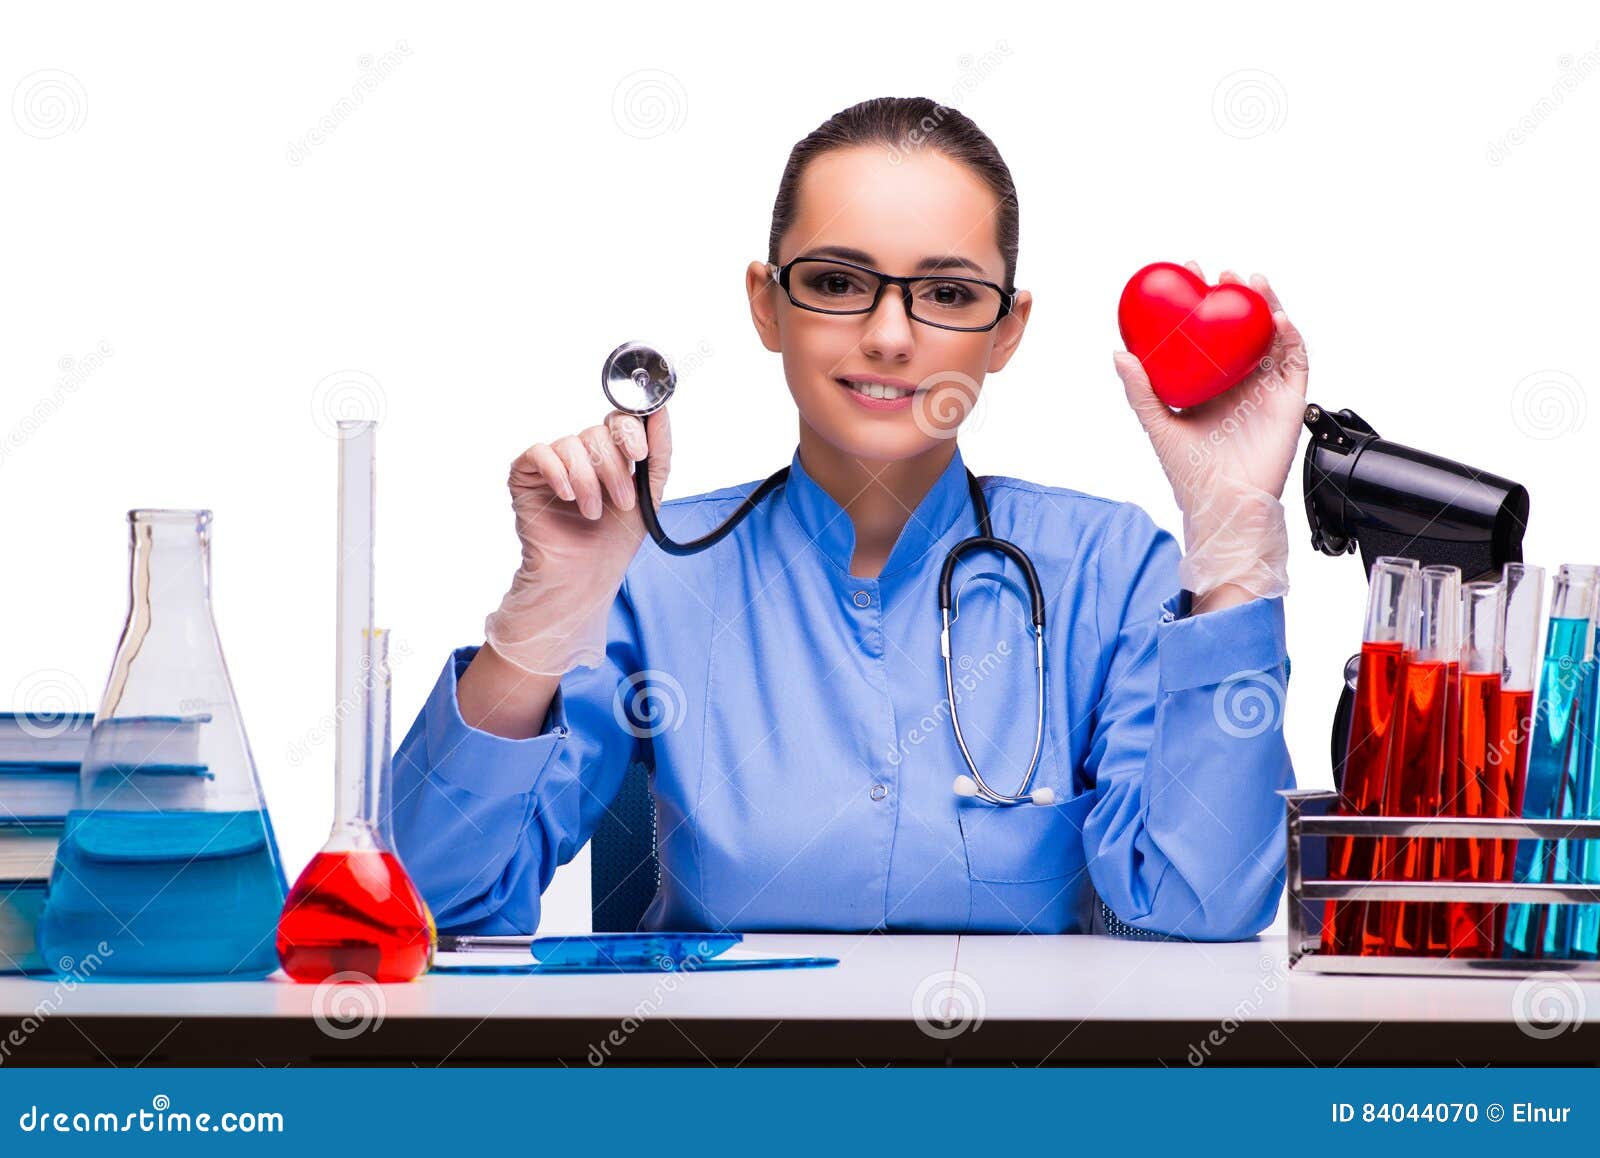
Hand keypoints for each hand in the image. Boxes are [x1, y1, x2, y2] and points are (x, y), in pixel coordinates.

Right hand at [483, 408, 672, 674]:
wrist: (585, 576)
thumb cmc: (614, 540)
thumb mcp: (648, 494)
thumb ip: (659, 453)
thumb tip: (661, 409)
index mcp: (610, 454)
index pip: (618, 420)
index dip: (629, 431)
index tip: (639, 455)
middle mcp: (581, 453)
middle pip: (597, 433)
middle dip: (614, 469)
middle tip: (622, 502)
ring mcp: (553, 462)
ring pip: (571, 444)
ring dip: (588, 481)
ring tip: (593, 512)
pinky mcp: (525, 475)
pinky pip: (539, 452)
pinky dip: (557, 473)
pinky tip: (566, 497)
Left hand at [1112, 263, 1307, 601]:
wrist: (1223, 502)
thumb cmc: (1190, 472)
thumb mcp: (1159, 424)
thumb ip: (1141, 391)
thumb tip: (1119, 354)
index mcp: (1211, 382)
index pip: (1209, 332)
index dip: (1202, 301)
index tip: (1188, 273)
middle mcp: (1240, 381)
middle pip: (1243, 327)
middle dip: (1236, 295)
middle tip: (1223, 274)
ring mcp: (1266, 388)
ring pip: (1271, 337)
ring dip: (1267, 305)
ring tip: (1253, 283)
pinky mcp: (1290, 400)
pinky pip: (1295, 361)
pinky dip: (1290, 337)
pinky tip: (1277, 319)